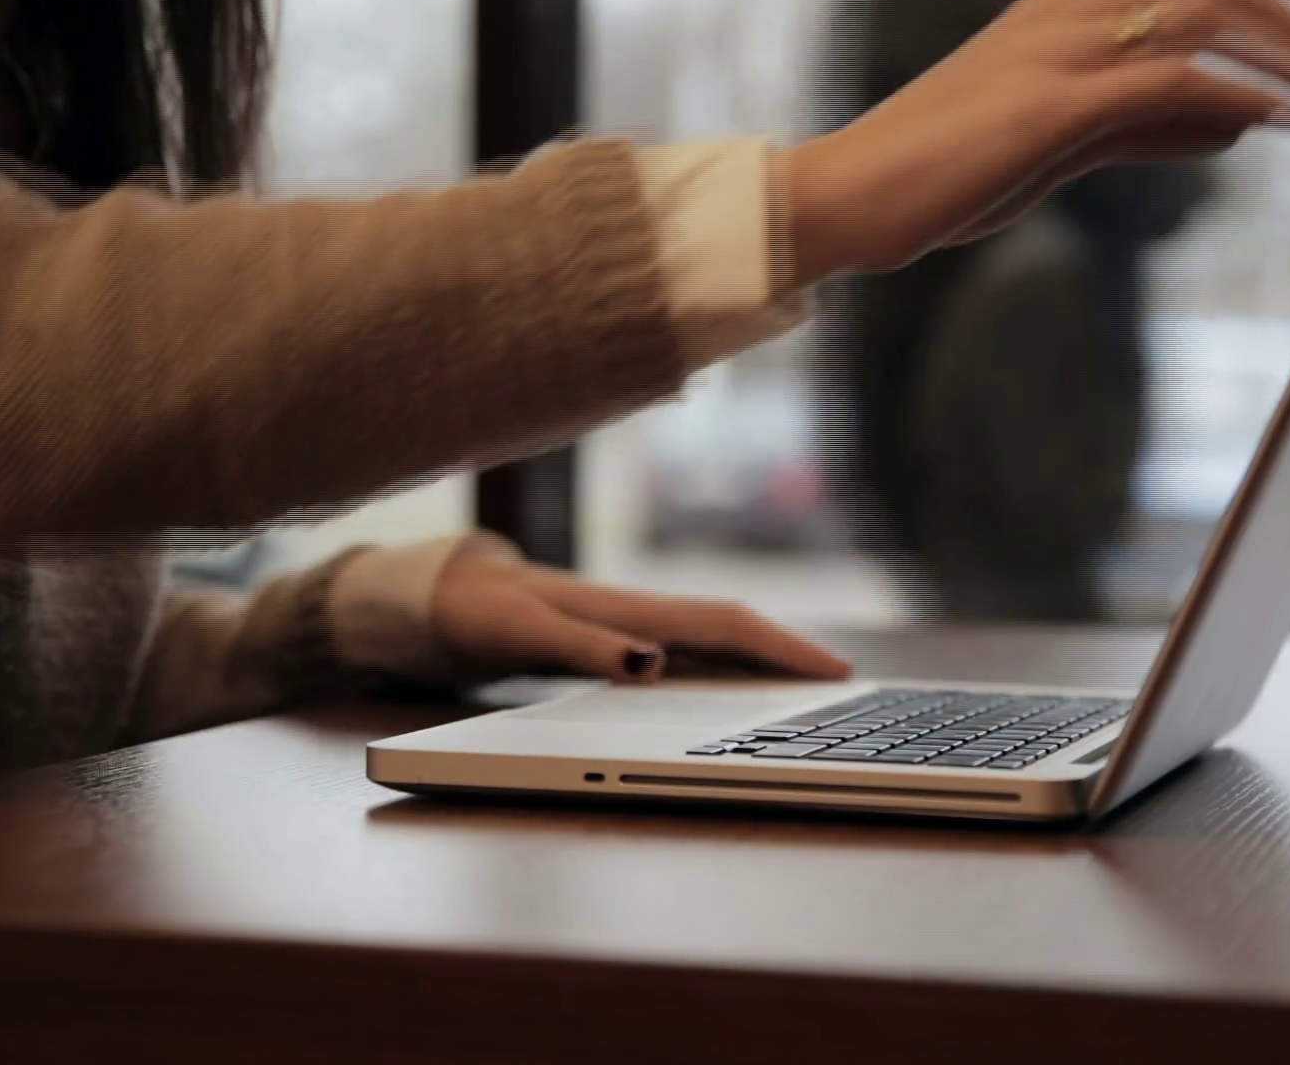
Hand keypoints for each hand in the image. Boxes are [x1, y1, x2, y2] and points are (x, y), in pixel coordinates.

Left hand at [429, 534, 852, 683]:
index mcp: (632, 611)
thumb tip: (655, 661)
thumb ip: (585, 646)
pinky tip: (737, 693)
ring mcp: (633, 626)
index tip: (833, 671)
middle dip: (790, 656)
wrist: (444, 595)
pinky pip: (688, 656)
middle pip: (733, 633)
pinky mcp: (619, 641)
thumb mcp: (522, 633)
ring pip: (715, 645)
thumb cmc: (480, 614)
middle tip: (845, 687)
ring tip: (810, 694)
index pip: (726, 626)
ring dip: (763, 664)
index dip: (783, 647)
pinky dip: (725, 671)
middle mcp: (643, 614)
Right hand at [786, 0, 1289, 282]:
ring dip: (1283, 58)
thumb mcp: (1059, 144)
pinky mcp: (1050, 101)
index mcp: (1065, 9)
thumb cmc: (941, 175)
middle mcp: (1066, 9)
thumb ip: (1145, 128)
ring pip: (1203, 20)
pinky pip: (1168, 81)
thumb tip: (1235, 125)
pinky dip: (1235, 95)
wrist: (846, 198)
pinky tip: (1280, 121)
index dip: (1272, 14)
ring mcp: (1057, 47)